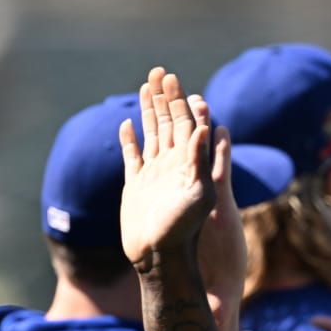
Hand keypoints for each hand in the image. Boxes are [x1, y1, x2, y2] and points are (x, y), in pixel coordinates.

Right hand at [119, 67, 231, 273]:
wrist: (160, 258)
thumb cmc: (183, 231)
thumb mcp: (199, 195)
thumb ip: (201, 161)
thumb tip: (204, 128)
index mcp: (188, 163)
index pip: (185, 123)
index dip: (179, 100)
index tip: (173, 77)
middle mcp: (173, 165)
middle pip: (168, 123)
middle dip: (164, 97)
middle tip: (159, 71)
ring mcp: (154, 174)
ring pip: (152, 134)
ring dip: (148, 111)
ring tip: (145, 87)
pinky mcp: (136, 186)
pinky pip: (133, 157)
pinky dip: (129, 141)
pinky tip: (125, 125)